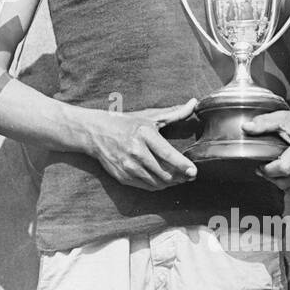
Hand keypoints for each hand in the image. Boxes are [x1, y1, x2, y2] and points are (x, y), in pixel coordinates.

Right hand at [78, 101, 198, 190]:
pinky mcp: (122, 176)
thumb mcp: (149, 116)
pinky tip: (163, 180)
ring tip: (178, 178)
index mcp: (144, 134)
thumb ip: (174, 113)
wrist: (95, 132)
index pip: (167, 154)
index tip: (194, 171)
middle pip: (164, 172)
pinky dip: (158, 186)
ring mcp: (128, 166)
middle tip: (189, 175)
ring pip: (157, 183)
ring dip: (171, 183)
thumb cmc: (125, 123)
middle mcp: (135, 151)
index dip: (182, 165)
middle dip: (180, 177)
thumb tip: (194, 103)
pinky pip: (146, 187)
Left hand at [244, 104, 289, 195]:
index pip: (283, 169)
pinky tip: (289, 174)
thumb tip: (245, 128)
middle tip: (266, 169)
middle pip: (288, 182)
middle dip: (272, 178)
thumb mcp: (281, 118)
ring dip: (282, 183)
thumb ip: (263, 124)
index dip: (267, 170)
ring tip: (277, 171)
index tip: (261, 165)